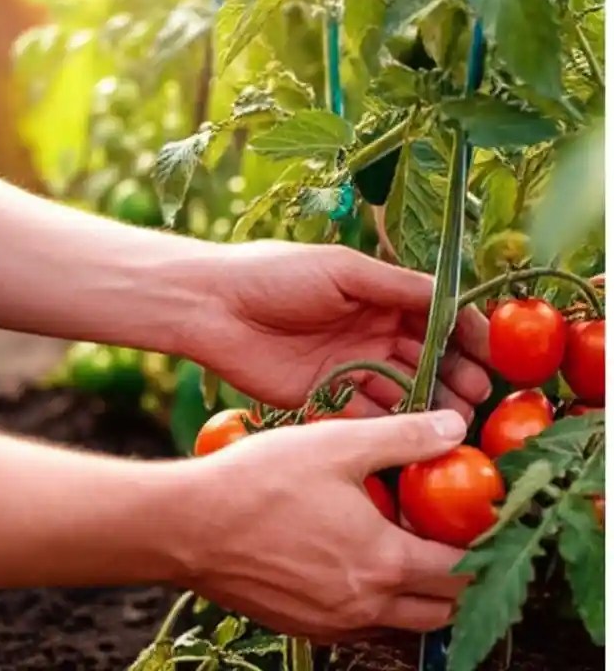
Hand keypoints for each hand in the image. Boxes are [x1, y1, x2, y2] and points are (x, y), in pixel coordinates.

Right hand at [170, 410, 469, 642]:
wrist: (184, 526)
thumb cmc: (255, 482)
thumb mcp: (335, 444)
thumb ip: (403, 438)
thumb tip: (456, 428)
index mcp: (385, 560)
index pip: (464, 570)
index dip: (480, 545)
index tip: (478, 520)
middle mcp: (366, 603)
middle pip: (443, 609)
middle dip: (457, 579)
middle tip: (446, 538)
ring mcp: (333, 621)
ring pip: (402, 624)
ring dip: (414, 595)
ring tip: (399, 551)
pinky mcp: (301, 626)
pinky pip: (358, 626)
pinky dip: (370, 603)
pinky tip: (347, 564)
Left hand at [201, 241, 491, 416]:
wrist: (209, 306)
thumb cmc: (273, 274)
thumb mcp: (342, 270)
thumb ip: (396, 286)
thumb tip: (451, 298)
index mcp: (376, 295)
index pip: (436, 317)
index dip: (467, 336)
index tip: (495, 356)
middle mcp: (368, 332)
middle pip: (426, 358)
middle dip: (456, 376)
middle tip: (478, 396)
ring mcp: (347, 366)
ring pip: (402, 390)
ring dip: (429, 404)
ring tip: (455, 421)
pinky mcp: (322, 396)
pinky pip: (365, 414)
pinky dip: (390, 424)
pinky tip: (413, 434)